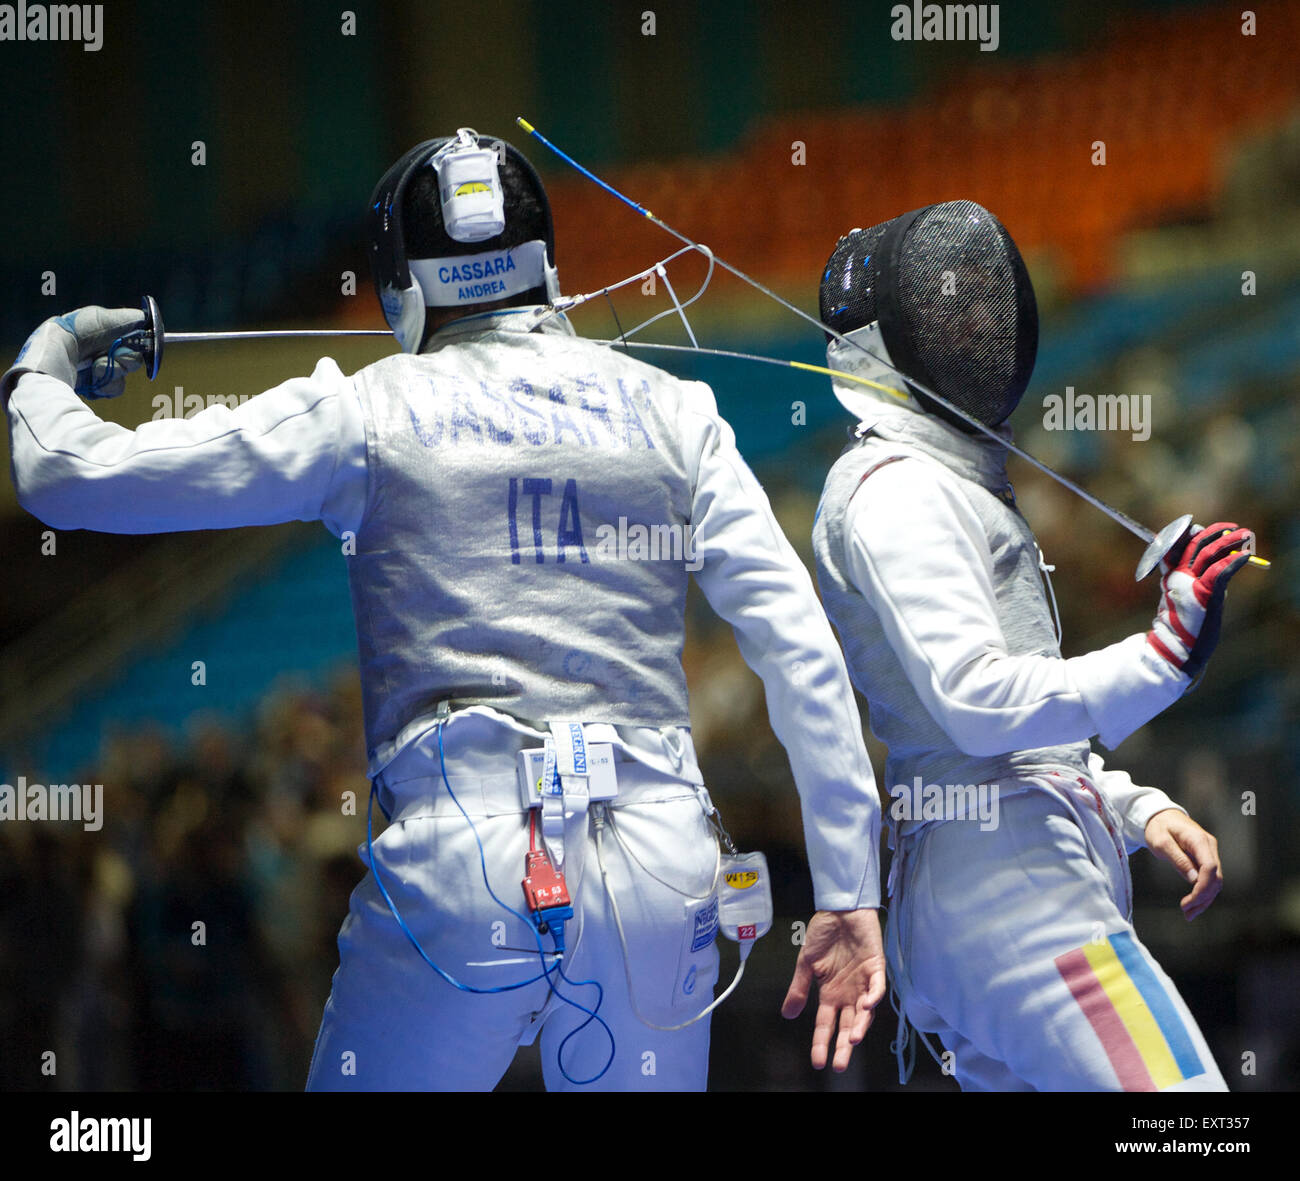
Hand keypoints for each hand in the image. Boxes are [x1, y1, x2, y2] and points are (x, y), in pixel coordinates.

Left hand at [1, 306, 145, 401]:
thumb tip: (146, 319)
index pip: (132, 335)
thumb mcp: (100, 318)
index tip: (142, 341)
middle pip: (132, 354)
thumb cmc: (71, 334)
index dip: (138, 339)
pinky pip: (114, 387)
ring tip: (95, 369)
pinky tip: (93, 380)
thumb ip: (125, 318)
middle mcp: (100, 347)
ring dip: (114, 370)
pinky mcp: (93, 385)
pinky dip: (107, 385)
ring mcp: (97, 367)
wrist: (50, 363)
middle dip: (126, 356)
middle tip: (115, 356)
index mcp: (102, 330)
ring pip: (124, 371)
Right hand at [781, 908, 886, 1071]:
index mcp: (831, 993)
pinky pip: (878, 987)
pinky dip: (874, 997)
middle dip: (844, 1046)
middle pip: (847, 1025)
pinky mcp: (876, 967)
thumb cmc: (824, 933)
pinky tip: (866, 1006)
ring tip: (852, 1040)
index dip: (821, 1042)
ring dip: (860, 1026)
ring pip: (865, 1012)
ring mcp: (864, 982)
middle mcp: (849, 993)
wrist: (839, 908)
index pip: (826, 1024)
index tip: (817, 1061)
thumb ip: (799, 989)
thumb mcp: (806, 963)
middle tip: (839, 1065)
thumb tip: (787, 1015)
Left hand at [1144, 808, 1221, 919]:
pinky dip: (1203, 892)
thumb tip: (1194, 880)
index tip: (1189, 902)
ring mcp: (1209, 852)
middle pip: (1216, 878)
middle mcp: (1209, 846)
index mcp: (1199, 840)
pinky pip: (1209, 878)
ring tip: (1188, 913)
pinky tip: (1193, 904)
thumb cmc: (1158, 827)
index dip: (1203, 887)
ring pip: (1215, 881)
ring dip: (1204, 899)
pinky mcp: (1205, 858)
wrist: (1160, 815)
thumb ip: (1178, 859)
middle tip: (1186, 912)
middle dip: (1203, 898)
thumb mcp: (1161, 842)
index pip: (1210, 867)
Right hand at [1147, 521, 1253, 681]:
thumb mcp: (1180, 599)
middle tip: (1234, 528)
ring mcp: (1190, 583)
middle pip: (1197, 544)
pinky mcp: (1203, 593)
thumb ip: (1185, 581)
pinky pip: (1221, 570)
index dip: (1196, 533)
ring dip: (1230, 541)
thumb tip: (1197, 567)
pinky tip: (1246, 556)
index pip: (1182, 545)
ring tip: (1245, 534)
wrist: (1177, 647)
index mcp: (1173, 575)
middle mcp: (1179, 575)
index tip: (1212, 529)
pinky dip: (1235, 561)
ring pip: (1209, 553)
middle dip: (1217, 533)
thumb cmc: (1183, 626)